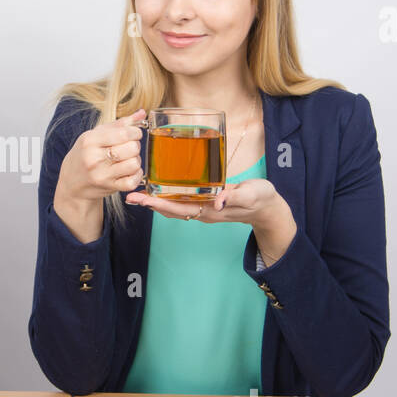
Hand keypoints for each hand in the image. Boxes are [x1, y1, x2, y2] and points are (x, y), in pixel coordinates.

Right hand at [55, 109, 145, 201]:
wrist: (72, 183)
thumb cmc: (85, 155)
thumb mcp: (95, 135)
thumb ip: (119, 124)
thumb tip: (141, 113)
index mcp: (90, 141)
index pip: (123, 133)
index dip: (135, 132)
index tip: (133, 134)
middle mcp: (94, 158)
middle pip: (132, 148)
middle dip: (135, 145)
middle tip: (129, 147)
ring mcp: (102, 175)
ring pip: (134, 164)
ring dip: (136, 160)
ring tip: (128, 159)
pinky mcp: (109, 187)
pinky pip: (133, 181)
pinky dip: (136, 175)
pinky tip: (130, 171)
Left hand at [127, 179, 297, 263]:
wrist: (267, 207)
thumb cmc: (260, 199)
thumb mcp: (251, 195)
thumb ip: (235, 197)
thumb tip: (217, 202)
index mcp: (209, 210)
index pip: (179, 208)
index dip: (160, 204)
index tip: (143, 200)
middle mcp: (202, 210)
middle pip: (170, 208)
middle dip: (150, 203)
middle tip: (129, 197)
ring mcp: (202, 206)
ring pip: (173, 204)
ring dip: (155, 199)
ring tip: (136, 193)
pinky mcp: (205, 200)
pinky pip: (181, 198)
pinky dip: (167, 193)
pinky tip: (158, 186)